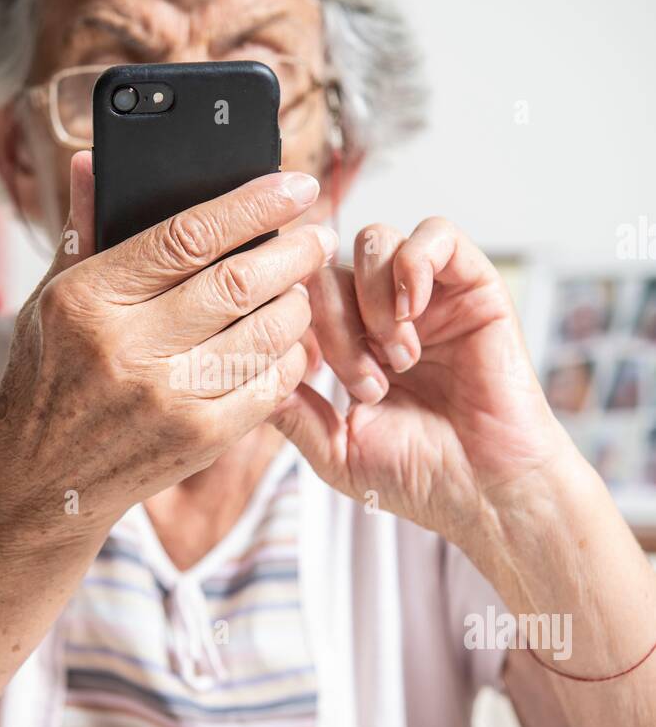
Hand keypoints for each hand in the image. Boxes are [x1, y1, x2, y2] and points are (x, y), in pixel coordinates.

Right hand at [0, 152, 334, 539]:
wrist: (42, 483)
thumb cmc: (49, 377)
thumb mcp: (50, 299)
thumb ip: (84, 229)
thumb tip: (91, 158)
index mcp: (87, 300)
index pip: (187, 235)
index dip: (252, 205)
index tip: (294, 184)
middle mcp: (127, 348)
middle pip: (238, 283)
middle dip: (293, 251)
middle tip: (318, 233)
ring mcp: (167, 398)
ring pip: (263, 333)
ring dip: (297, 303)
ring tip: (304, 285)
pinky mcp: (199, 438)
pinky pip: (269, 385)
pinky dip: (290, 357)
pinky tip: (291, 341)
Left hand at [271, 217, 571, 549]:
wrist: (486, 492)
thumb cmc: (419, 477)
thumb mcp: (335, 450)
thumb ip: (290, 410)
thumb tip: (240, 370)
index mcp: (349, 343)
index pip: (299, 295)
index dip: (297, 324)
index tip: (317, 377)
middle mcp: (384, 312)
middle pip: (329, 267)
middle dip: (335, 324)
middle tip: (367, 385)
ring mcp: (429, 295)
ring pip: (373, 241)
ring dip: (374, 300)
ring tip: (399, 359)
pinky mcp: (474, 285)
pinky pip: (435, 235)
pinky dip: (414, 264)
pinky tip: (415, 314)